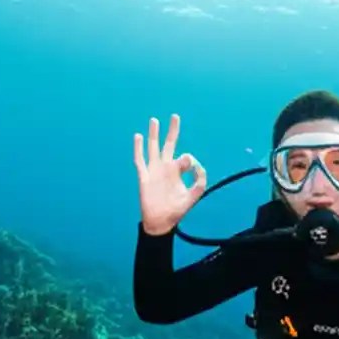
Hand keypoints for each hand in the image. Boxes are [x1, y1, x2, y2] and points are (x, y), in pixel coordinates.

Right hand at [133, 114, 206, 235]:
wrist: (161, 222)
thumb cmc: (176, 210)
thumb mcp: (194, 196)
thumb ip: (200, 182)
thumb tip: (195, 165)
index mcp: (177, 171)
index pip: (184, 157)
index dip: (189, 160)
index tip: (191, 168)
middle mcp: (165, 168)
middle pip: (168, 145)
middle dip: (172, 131)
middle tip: (175, 116)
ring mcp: (153, 171)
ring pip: (153, 148)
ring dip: (154, 134)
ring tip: (154, 120)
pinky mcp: (144, 177)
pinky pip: (140, 160)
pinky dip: (138, 148)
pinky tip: (138, 136)